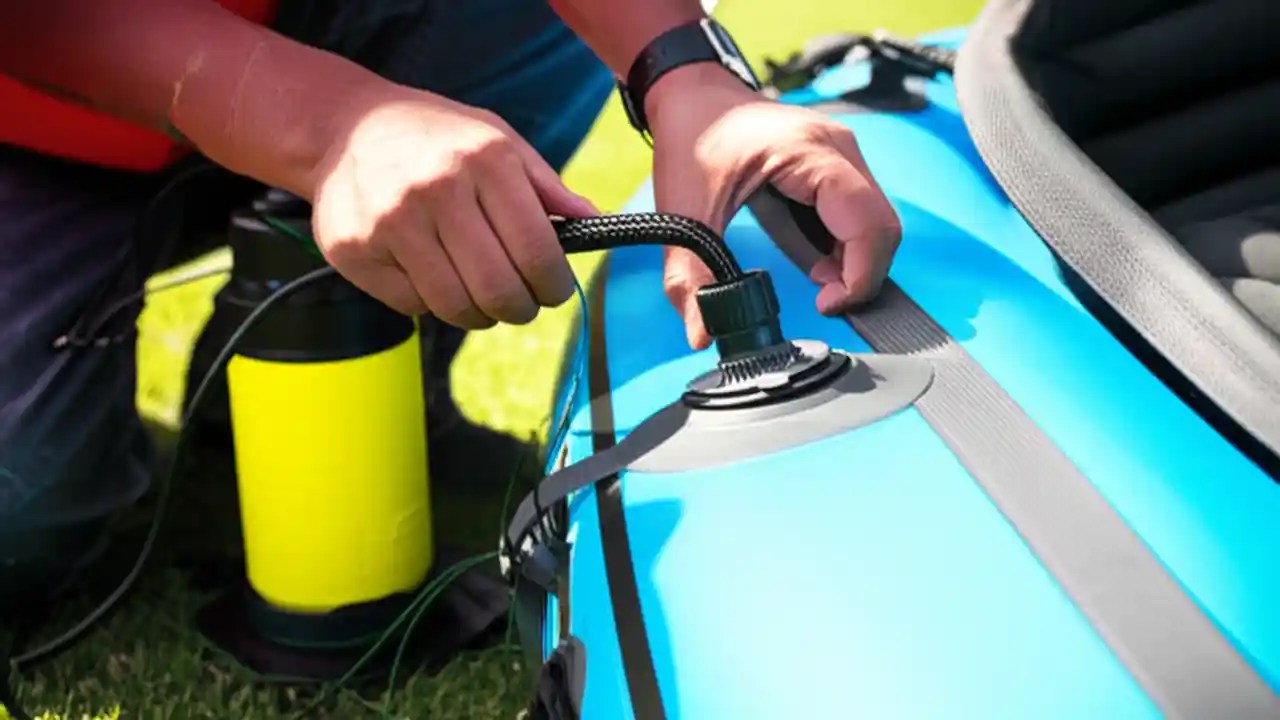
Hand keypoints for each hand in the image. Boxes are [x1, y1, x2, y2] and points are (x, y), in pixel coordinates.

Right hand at [310, 87, 597, 327]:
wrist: (346, 128)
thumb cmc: (437, 139)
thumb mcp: (498, 140)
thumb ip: (547, 186)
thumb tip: (594, 222)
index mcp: (484, 160)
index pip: (536, 250)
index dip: (553, 285)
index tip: (554, 290)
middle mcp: (437, 189)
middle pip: (498, 289)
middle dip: (520, 308)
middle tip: (521, 304)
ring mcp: (391, 221)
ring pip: (455, 306)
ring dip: (480, 315)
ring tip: (482, 298)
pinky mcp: (355, 249)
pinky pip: (413, 306)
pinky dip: (432, 304)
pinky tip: (434, 277)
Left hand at [647, 64, 900, 348]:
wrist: (691, 94)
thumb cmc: (693, 135)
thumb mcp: (684, 210)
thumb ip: (691, 274)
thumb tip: (701, 332)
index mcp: (812, 152)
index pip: (869, 223)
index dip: (860, 275)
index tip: (829, 305)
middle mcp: (840, 150)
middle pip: (881, 228)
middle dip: (861, 274)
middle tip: (825, 302)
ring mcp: (842, 157)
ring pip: (873, 225)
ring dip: (851, 263)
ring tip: (816, 284)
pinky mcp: (835, 168)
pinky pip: (856, 217)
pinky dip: (842, 249)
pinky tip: (813, 264)